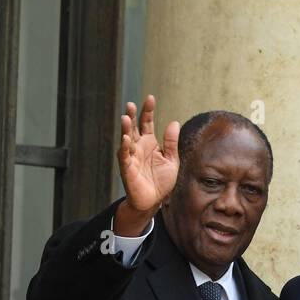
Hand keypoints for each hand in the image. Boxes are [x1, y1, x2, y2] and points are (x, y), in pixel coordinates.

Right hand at [115, 95, 179, 233]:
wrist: (154, 201)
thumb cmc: (162, 181)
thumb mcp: (172, 160)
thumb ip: (171, 143)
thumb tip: (174, 123)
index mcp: (150, 142)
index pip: (147, 122)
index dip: (148, 111)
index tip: (150, 98)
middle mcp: (139, 147)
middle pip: (133, 127)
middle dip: (132, 116)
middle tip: (130, 104)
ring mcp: (132, 157)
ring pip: (126, 140)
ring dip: (125, 129)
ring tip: (126, 117)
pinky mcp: (127, 169)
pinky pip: (125, 156)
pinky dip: (125, 148)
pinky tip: (126, 139)